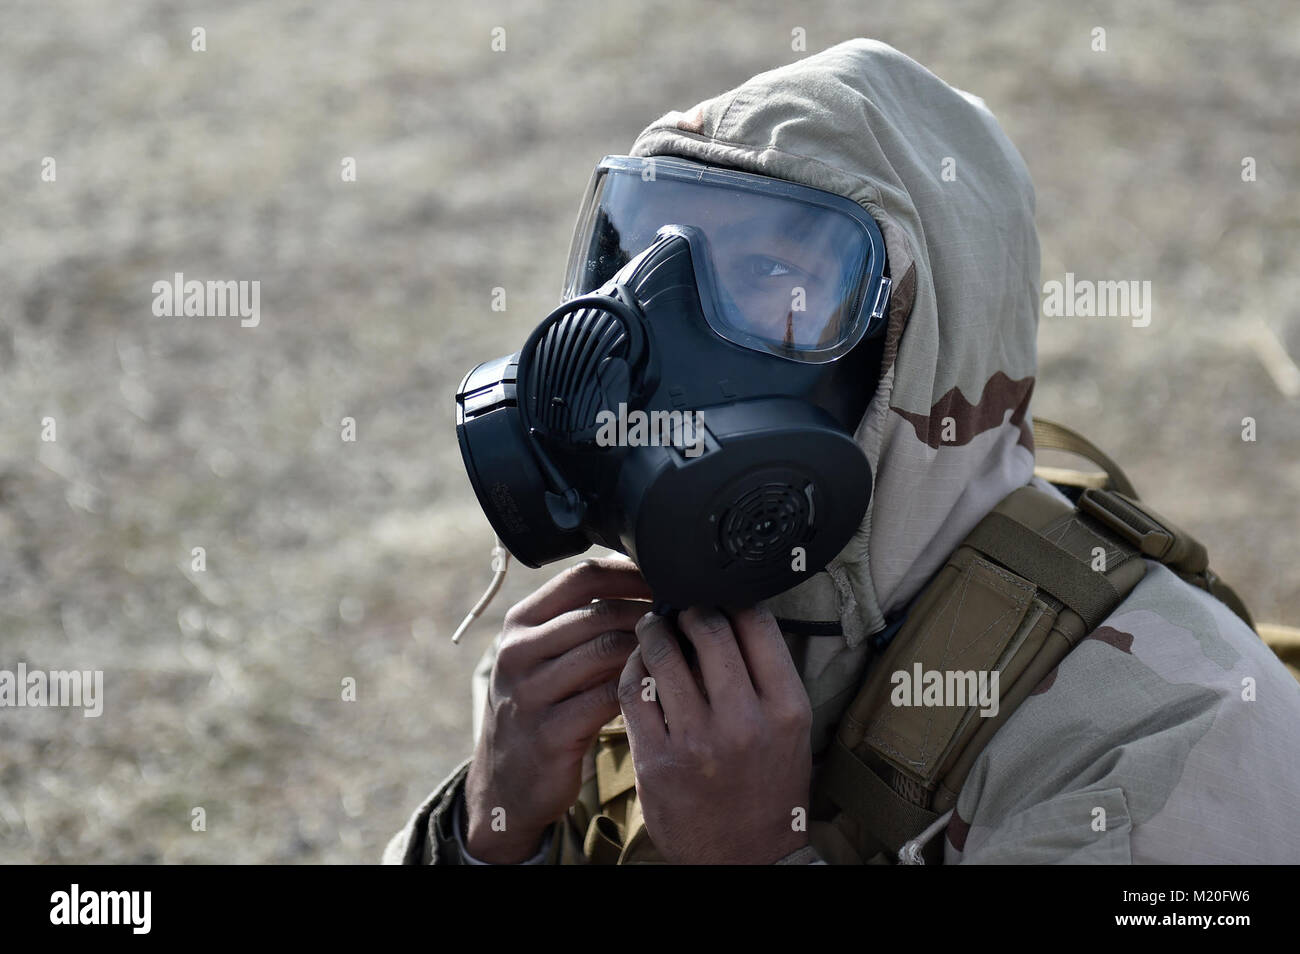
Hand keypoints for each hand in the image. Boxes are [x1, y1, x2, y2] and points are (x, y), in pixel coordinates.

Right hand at [463, 556, 651, 862]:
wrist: (509, 782)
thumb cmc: (543, 707)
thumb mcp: (546, 658)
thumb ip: (582, 624)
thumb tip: (647, 585)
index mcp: (519, 623)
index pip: (580, 578)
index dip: (629, 574)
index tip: (665, 579)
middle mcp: (517, 652)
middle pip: (599, 613)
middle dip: (648, 615)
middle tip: (681, 623)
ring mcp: (529, 693)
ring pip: (606, 651)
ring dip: (648, 650)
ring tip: (675, 653)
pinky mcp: (549, 732)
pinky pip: (607, 697)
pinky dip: (638, 688)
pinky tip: (658, 689)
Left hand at [618, 606, 812, 863]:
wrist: (747, 859)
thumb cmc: (769, 790)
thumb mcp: (791, 732)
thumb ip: (768, 678)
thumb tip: (735, 617)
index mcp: (786, 708)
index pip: (757, 624)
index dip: (732, 598)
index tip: (719, 596)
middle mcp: (744, 720)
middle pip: (709, 629)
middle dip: (690, 608)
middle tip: (680, 608)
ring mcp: (697, 740)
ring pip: (664, 655)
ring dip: (654, 630)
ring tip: (652, 626)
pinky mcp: (656, 759)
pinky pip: (634, 691)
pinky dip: (632, 668)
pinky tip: (636, 665)